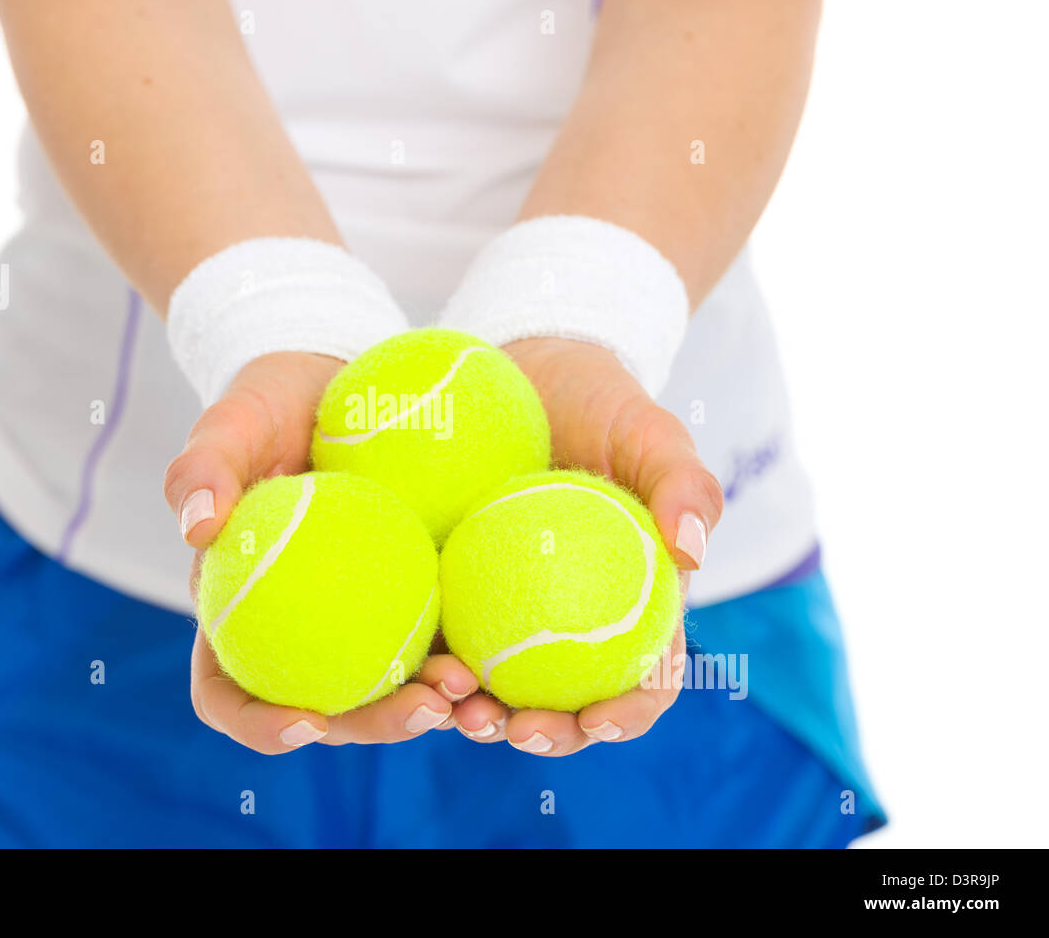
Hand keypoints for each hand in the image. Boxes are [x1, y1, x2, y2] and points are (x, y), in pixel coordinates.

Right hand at [163, 351, 478, 753]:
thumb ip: (205, 465)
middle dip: (377, 725)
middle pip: (328, 710)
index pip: (229, 692)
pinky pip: (439, 632)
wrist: (337, 375)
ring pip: (391, 686)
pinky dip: (467, 650)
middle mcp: (300, 631)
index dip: (258, 725)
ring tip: (473, 690)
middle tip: (426, 709)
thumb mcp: (232, 419)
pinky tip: (501, 645)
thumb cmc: (269, 402)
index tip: (307, 724)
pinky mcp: (414, 593)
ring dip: (433, 704)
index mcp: (238, 612)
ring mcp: (362, 618)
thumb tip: (196, 527)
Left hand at [448, 337, 723, 755]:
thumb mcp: (651, 430)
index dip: (627, 714)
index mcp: (631, 605)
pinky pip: (441, 635)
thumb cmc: (601, 401)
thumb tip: (693, 553)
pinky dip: (428, 661)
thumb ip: (685, 482)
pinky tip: (408, 662)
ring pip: (496, 686)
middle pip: (565, 703)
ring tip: (451, 705)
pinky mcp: (452, 589)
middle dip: (544, 733)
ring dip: (476, 713)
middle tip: (511, 726)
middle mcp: (569, 621)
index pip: (644, 680)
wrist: (526, 367)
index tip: (598, 721)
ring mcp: (505, 610)